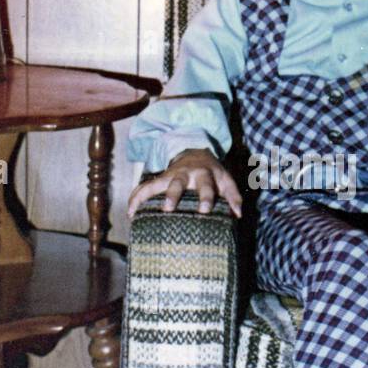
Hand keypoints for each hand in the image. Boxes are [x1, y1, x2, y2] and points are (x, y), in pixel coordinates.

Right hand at [127, 148, 242, 219]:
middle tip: (169, 208)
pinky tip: (130, 213)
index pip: (206, 186)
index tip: (204, 210)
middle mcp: (184, 174)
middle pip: (177, 183)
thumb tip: (237, 215)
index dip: (206, 197)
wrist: (196, 153)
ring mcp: (169, 176)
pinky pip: (144, 188)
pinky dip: (135, 197)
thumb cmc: (213, 174)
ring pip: (155, 184)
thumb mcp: (226, 181)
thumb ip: (233, 196)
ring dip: (145, 196)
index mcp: (204, 174)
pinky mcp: (159, 180)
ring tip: (135, 211)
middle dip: (172, 194)